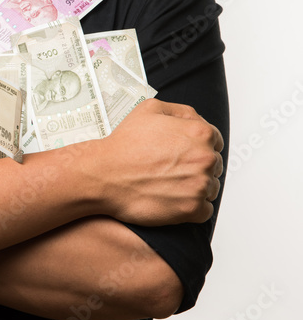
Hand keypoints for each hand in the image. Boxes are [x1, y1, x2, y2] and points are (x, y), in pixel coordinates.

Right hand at [97, 98, 223, 225]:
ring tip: (170, 184)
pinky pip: (205, 210)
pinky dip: (193, 207)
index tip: (184, 153)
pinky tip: (174, 199)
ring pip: (211, 188)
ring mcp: (200, 185)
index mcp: (200, 133)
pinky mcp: (192, 209)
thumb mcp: (150, 109)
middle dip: (197, 166)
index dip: (198, 146)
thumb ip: (180, 111)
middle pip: (214, 165)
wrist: (104, 175)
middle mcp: (205, 159)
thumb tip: (196, 119)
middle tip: (173, 169)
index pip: (215, 141)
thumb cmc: (124, 145)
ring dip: (196, 187)